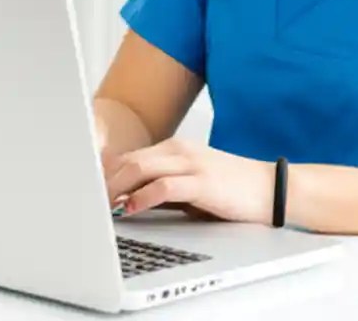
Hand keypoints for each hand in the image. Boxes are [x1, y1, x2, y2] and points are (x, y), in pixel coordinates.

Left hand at [103, 138, 274, 224]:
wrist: (270, 189)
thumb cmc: (230, 189)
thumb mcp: (190, 183)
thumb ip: (161, 186)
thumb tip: (126, 199)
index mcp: (174, 148)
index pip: (129, 156)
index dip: (104, 173)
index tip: (87, 190)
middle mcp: (179, 150)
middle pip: (128, 160)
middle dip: (103, 181)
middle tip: (87, 201)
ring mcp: (191, 163)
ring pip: (140, 168)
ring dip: (116, 187)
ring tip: (101, 205)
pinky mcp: (202, 181)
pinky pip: (164, 185)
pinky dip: (143, 196)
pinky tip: (131, 208)